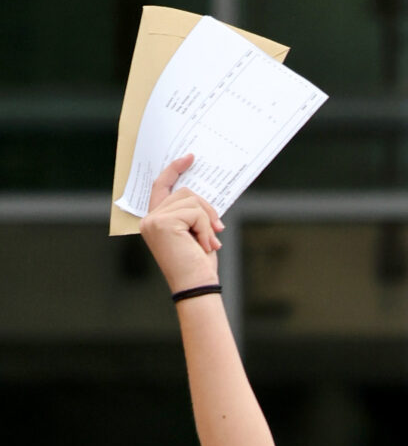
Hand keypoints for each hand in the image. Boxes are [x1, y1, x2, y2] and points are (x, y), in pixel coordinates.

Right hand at [141, 155, 221, 293]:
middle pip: (183, 192)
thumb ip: (193, 214)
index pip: (162, 187)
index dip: (174, 170)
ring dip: (207, 221)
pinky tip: (205, 245)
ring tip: (210, 243)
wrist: (197, 288)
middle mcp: (149, 219)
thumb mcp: (197, 234)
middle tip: (219, 229)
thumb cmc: (198, 267)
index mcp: (155, 220)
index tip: (189, 158)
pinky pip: (194, 212)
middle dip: (206, 208)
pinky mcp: (163, 223)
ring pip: (191, 201)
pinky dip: (206, 228)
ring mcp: (153, 220)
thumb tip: (204, 201)